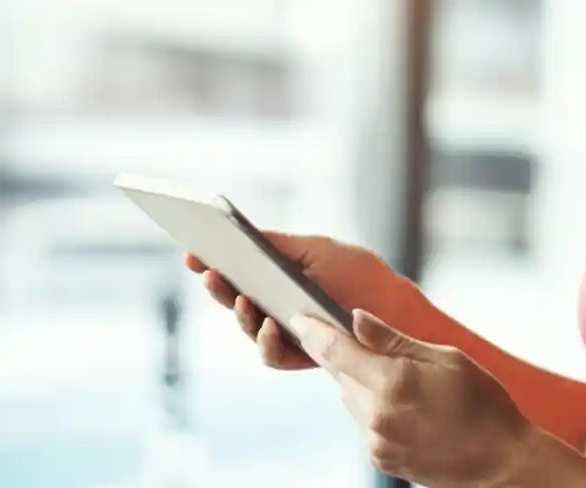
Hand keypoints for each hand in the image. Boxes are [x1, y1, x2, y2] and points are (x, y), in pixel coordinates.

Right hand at [184, 231, 415, 369]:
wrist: (394, 306)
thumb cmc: (358, 273)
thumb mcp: (316, 250)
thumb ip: (278, 245)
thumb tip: (239, 231)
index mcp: (274, 276)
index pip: (234, 269)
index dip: (210, 261)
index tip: (191, 249)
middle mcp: (273, 305)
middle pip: (234, 298)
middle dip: (217, 285)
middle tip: (206, 269)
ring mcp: (284, 332)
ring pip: (248, 327)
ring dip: (239, 313)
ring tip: (241, 297)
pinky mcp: (300, 354)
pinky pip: (273, 354)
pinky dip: (266, 341)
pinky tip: (268, 325)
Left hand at [290, 309, 532, 487]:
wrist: (500, 460)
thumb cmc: (483, 403)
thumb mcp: (446, 358)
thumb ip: (394, 340)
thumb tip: (355, 319)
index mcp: (394, 381)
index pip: (335, 351)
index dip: (313, 332)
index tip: (300, 319)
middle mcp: (377, 414)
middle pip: (342, 374)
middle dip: (354, 358)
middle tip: (390, 355)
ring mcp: (376, 440)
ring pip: (352, 399)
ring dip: (366, 385)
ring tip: (410, 387)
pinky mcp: (380, 458)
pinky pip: (365, 422)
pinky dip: (377, 409)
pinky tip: (412, 410)